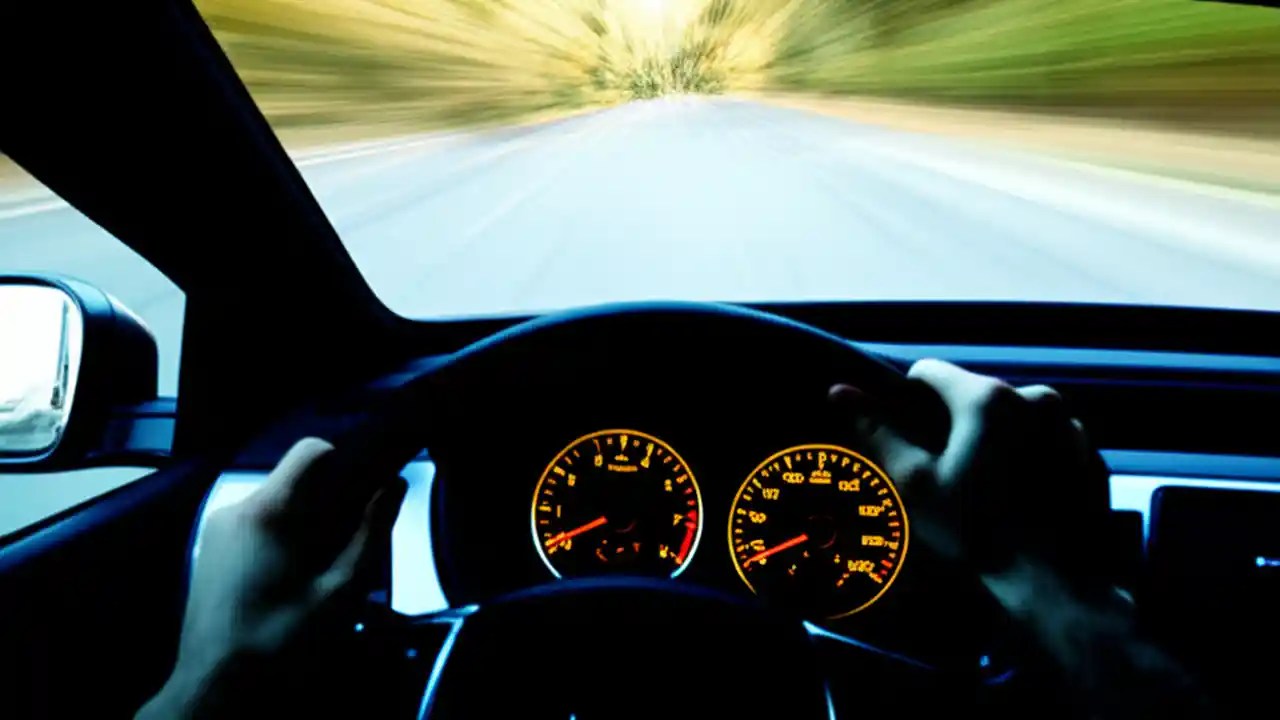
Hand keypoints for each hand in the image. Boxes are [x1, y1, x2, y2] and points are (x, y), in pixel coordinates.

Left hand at [137, 437, 405, 718]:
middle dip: (329, 502)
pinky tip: (290, 579)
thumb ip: (371, 532)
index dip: (346, 462)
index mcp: (270, 510)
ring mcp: (217, 528)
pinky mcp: (210, 550)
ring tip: (320, 569)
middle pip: (295, 479)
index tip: (364, 496)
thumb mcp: (341, 590)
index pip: (312, 451)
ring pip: (277, 502)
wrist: (215, 685)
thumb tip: (394, 485)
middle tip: (347, 545)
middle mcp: (237, 507)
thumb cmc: (282, 638)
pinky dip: (281, 537)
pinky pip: (256, 523)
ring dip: (305, 523)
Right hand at [832, 358, 1110, 590]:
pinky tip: (1024, 498)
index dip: (910, 402)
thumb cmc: (976, 531)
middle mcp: (1035, 397)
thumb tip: (837, 390)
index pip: (930, 372)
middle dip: (957, 424)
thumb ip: (878, 430)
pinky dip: (1031, 457)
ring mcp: (1070, 425)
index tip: (912, 440)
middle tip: (951, 473)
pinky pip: (1047, 441)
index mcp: (986, 397)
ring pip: (1013, 417)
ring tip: (990, 490)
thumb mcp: (915, 482)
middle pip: (975, 395)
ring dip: (997, 439)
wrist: (1055, 583)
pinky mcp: (1090, 454)